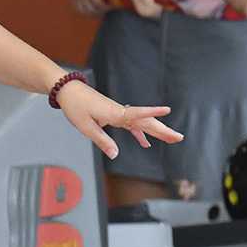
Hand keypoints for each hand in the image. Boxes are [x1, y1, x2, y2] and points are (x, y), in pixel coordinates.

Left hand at [58, 81, 182, 159]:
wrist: (68, 91)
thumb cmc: (75, 106)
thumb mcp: (86, 127)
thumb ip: (102, 141)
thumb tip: (115, 155)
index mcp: (115, 113)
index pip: (138, 113)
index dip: (153, 112)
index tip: (168, 110)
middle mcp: (120, 112)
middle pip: (146, 121)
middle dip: (163, 130)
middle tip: (178, 137)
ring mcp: (119, 113)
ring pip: (142, 124)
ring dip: (156, 132)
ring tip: (171, 139)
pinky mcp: (114, 115)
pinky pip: (131, 125)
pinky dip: (139, 134)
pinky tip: (146, 143)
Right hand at [64, 0, 114, 18]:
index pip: (97, 4)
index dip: (106, 7)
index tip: (113, 5)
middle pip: (89, 11)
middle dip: (100, 12)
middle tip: (108, 8)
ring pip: (81, 12)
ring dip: (91, 14)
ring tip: (99, 10)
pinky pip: (76, 8)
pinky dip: (83, 11)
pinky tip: (89, 9)